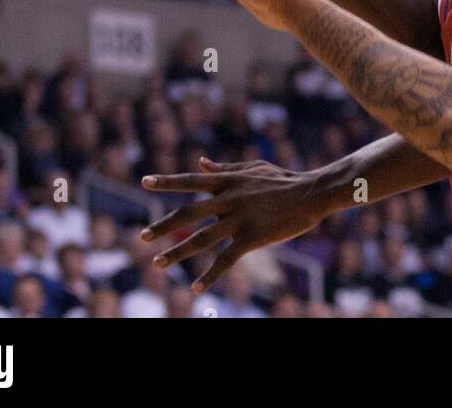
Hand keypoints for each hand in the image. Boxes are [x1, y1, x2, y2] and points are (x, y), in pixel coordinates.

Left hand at [141, 157, 337, 292]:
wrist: (310, 193)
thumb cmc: (282, 179)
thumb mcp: (252, 169)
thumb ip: (224, 169)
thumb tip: (200, 163)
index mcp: (228, 181)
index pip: (191, 180)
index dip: (167, 181)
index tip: (144, 181)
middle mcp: (229, 199)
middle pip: (189, 213)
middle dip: (163, 225)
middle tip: (142, 237)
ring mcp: (239, 219)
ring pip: (201, 239)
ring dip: (177, 253)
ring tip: (157, 264)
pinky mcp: (251, 238)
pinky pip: (226, 260)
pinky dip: (210, 276)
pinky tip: (196, 289)